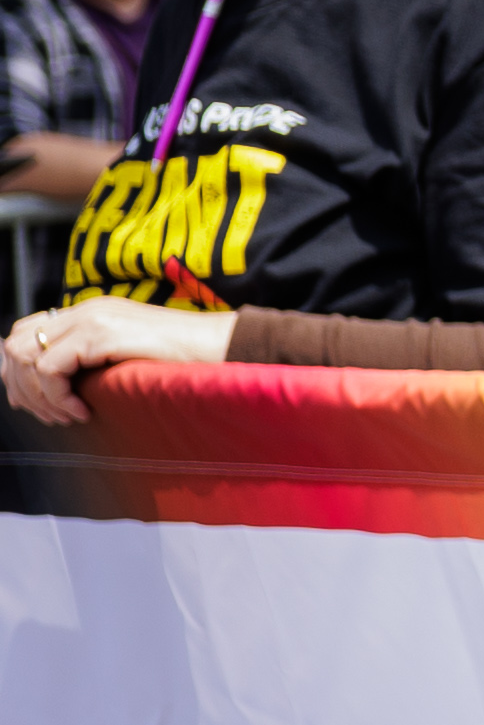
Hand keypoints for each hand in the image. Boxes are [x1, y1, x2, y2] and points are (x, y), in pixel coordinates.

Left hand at [3, 298, 235, 423]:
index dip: (18, 370)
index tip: (36, 402)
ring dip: (39, 395)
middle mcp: (85, 309)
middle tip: (49, 414)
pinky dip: (58, 397)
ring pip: (25, 357)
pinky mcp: (100, 334)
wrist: (222, 347)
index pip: (25, 331)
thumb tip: (57, 383)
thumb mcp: (127, 354)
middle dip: (21, 386)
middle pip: (15, 344)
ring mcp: (92, 318)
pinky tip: (83, 411)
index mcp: (91, 311)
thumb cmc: (185, 360)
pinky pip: (50, 369)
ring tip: (67, 415)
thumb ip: (93, 358)